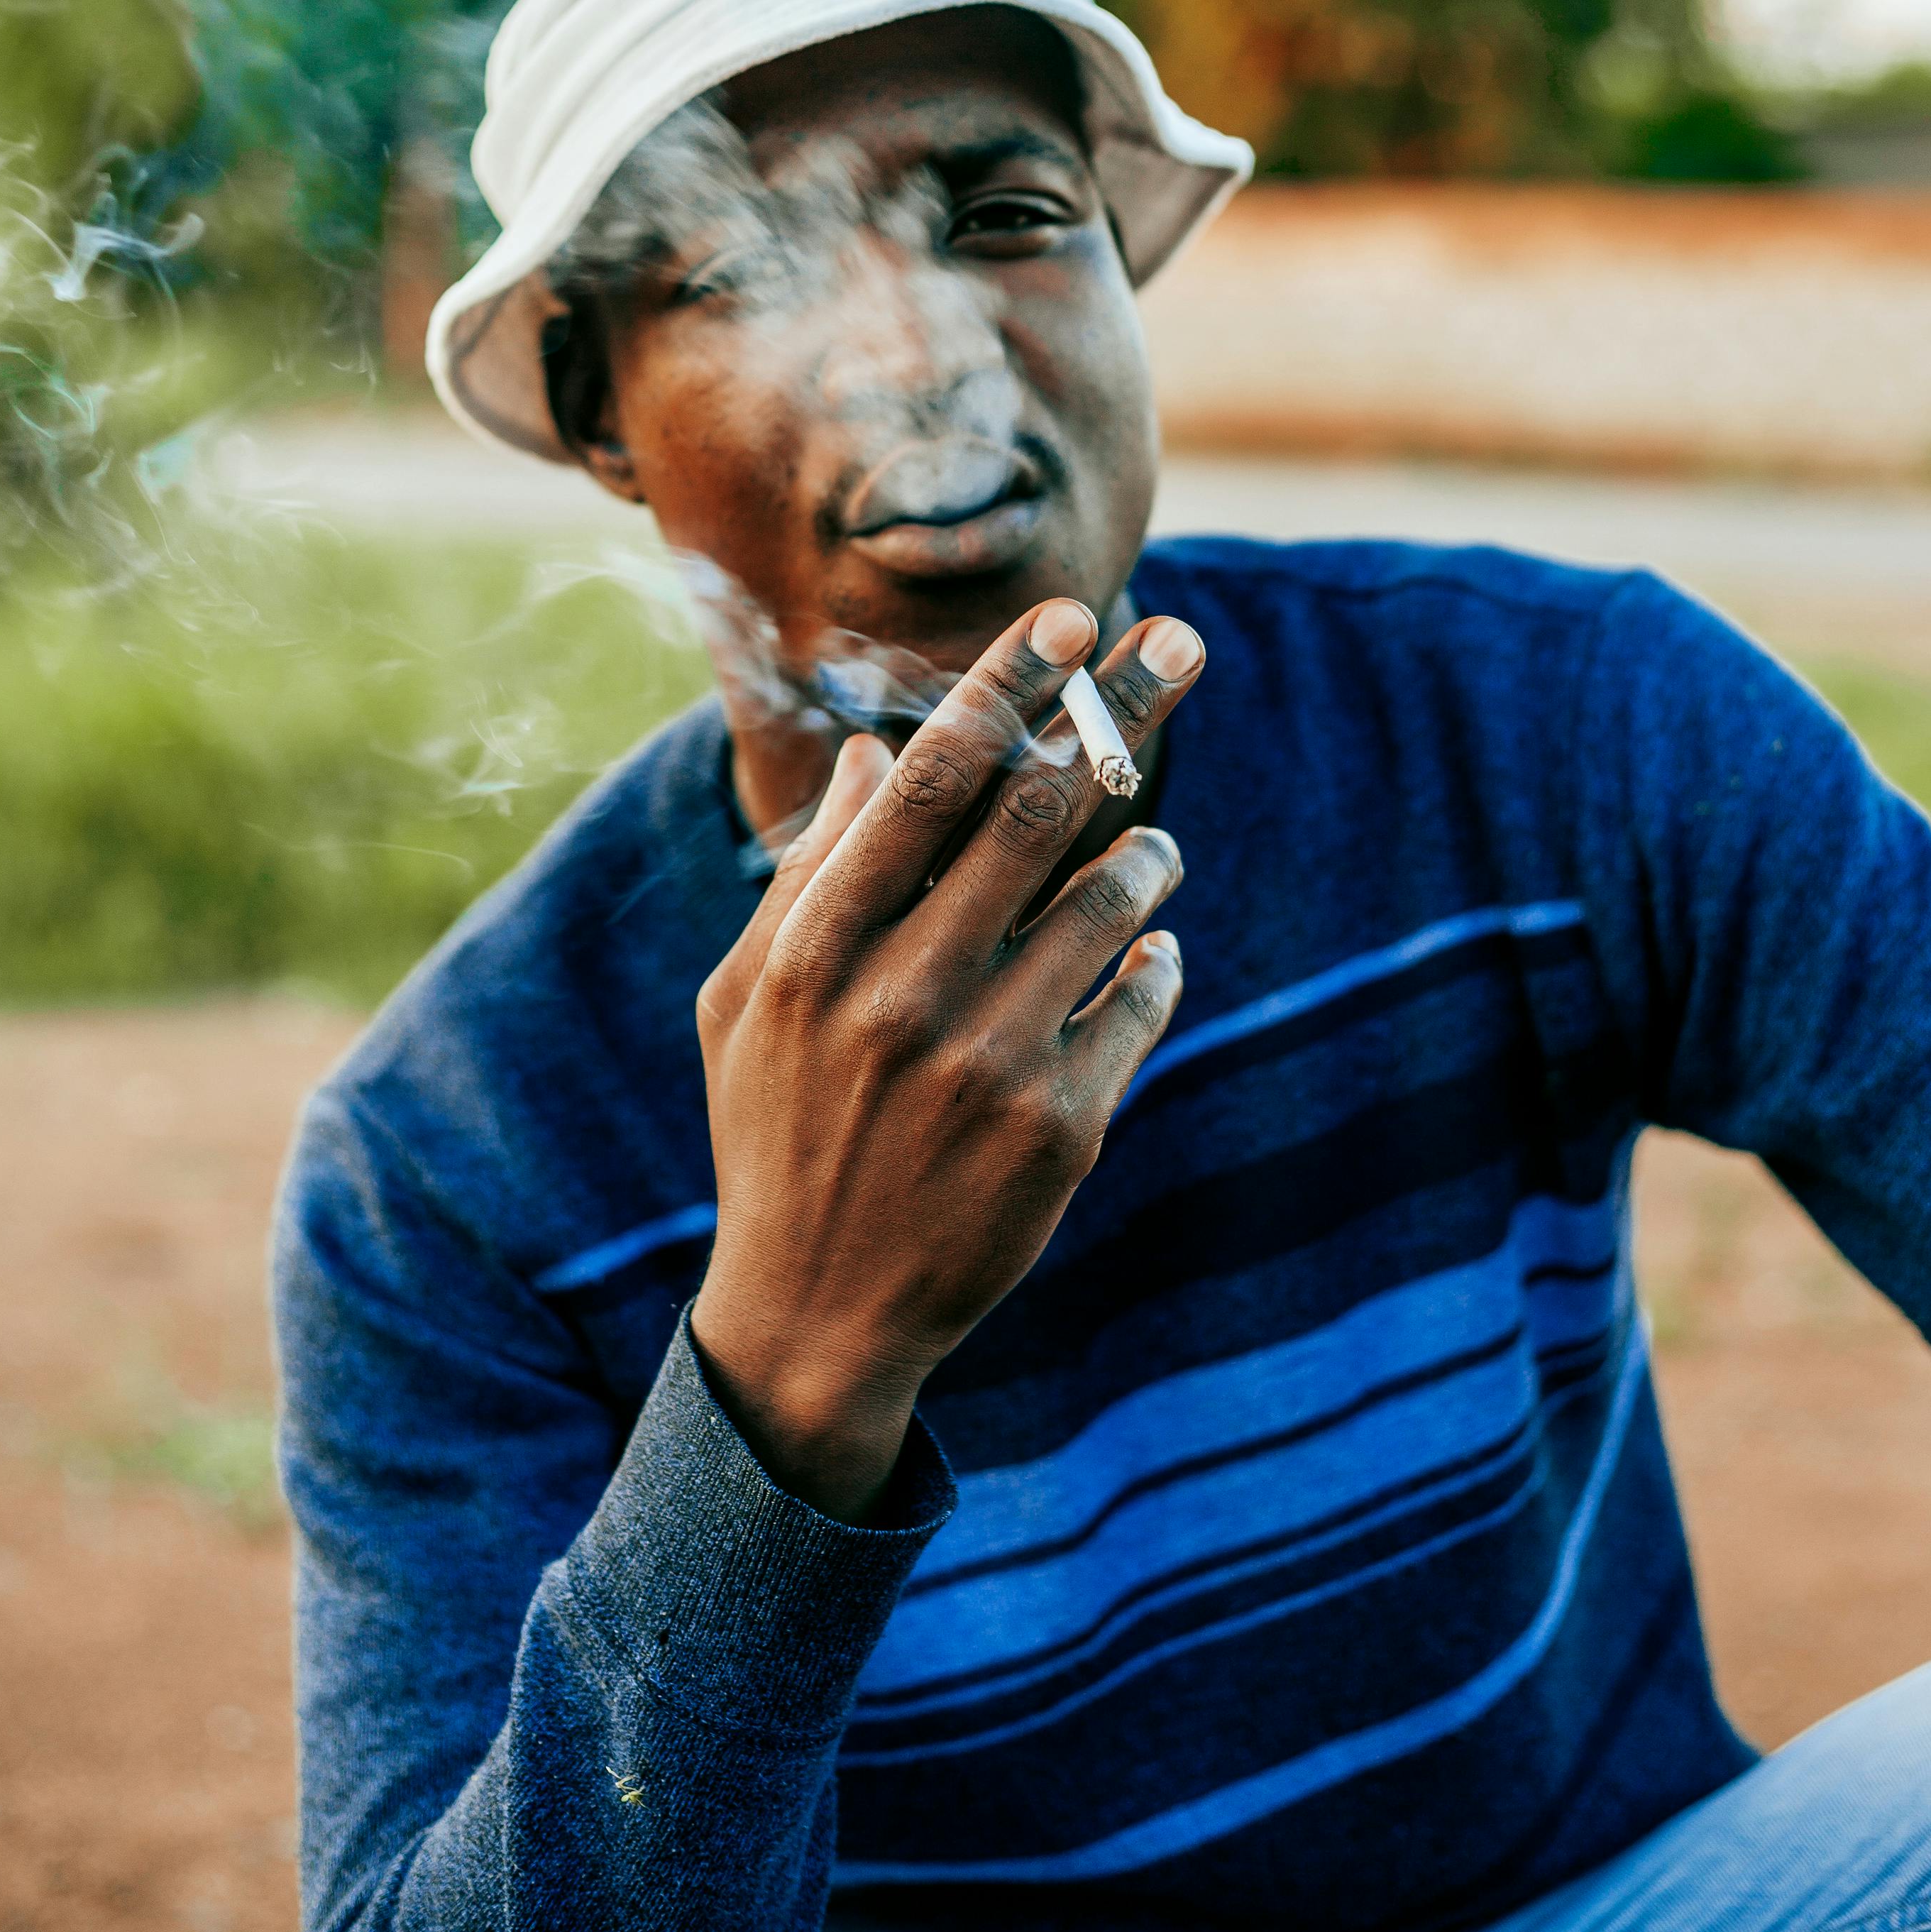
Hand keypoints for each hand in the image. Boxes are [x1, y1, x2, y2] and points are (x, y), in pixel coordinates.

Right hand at [688, 598, 1202, 1519]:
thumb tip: (880, 757)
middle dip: (1121, 710)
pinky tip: (1143, 952)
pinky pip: (1141, 999)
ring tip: (1147, 846)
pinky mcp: (1061, 1129)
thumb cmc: (775, 1130)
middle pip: (1038, 810)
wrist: (816, 1317)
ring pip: (1110, 898)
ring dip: (1145, 850)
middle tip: (1183, 639)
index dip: (1009, 686)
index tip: (1073, 614)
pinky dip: (1154, 958)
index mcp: (820, 947)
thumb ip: (808, 877)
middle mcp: (906, 993)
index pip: (932, 780)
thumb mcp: (747, 1001)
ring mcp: (989, 1063)